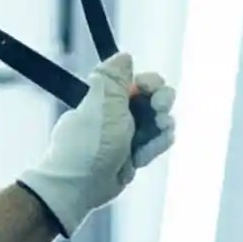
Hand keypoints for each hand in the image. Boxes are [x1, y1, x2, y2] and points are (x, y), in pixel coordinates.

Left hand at [18, 53, 176, 235]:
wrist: (80, 185)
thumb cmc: (89, 145)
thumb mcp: (102, 106)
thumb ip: (114, 79)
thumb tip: (123, 56)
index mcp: (108, 96)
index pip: (142, 80)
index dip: (153, 84)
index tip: (154, 93)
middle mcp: (119, 111)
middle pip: (157, 99)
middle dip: (162, 107)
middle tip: (159, 117)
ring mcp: (128, 132)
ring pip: (161, 122)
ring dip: (159, 132)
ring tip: (143, 145)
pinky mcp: (135, 152)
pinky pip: (157, 142)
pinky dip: (154, 148)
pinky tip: (140, 157)